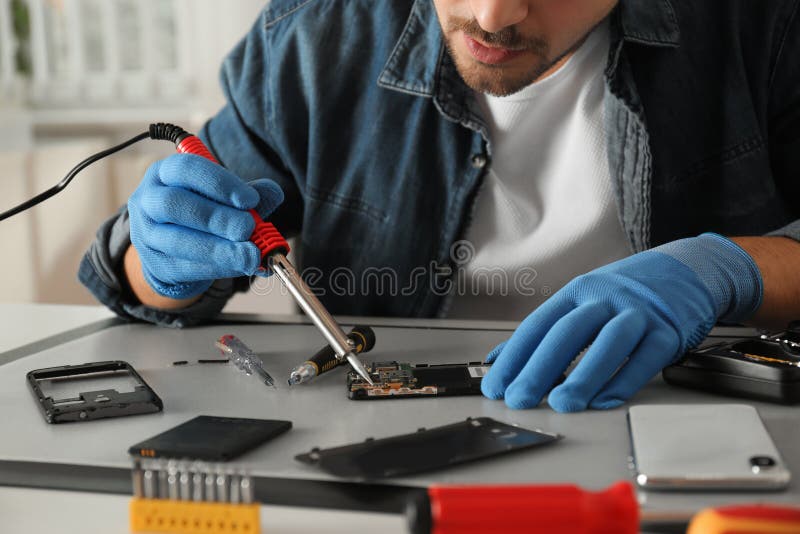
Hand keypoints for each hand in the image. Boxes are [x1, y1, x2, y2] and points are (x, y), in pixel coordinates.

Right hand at [128, 154, 283, 298]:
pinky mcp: (156, 264)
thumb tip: (273, 192)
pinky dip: (217, 267)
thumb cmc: (201, 213)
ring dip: (219, 248)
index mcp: (165, 173)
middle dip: (216, 217)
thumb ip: (246, 194)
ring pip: (177, 240)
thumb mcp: (223, 198)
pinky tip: (239, 265)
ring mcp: (146, 234)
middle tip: (248, 227)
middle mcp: (148, 200)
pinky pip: (185, 267)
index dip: (219, 183)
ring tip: (251, 254)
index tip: (250, 199)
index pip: (186, 169)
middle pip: (174, 204)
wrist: (174, 248)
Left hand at [481, 234, 762, 411]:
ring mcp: (638, 314)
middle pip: (567, 332)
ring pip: (608, 343)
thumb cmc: (625, 295)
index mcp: (577, 292)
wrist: (687, 270)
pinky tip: (605, 401)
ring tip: (562, 404)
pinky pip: (646, 358)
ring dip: (583, 376)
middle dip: (539, 368)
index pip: (538, 325)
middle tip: (519, 399)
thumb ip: (545, 333)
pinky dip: (625, 380)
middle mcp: (605, 299)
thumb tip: (499, 361)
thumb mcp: (582, 302)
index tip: (495, 386)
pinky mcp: (669, 332)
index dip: (514, 357)